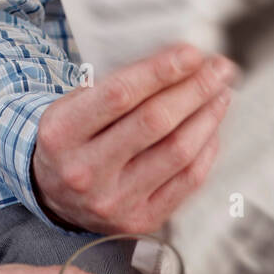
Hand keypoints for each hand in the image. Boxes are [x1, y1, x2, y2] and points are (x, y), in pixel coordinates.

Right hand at [31, 43, 238, 233]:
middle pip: (154, 122)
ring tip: (220, 93)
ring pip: (177, 152)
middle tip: (218, 69)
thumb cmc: (70, 139)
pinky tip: (211, 127)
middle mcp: (85, 170)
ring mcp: (114, 200)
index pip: (119, 95)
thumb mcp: (71, 105)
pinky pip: (186, 181)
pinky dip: (206, 149)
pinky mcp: (140, 220)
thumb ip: (115, 86)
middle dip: (195, 90)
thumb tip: (176, 62)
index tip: (191, 53)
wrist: (53, 195)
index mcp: (61, 133)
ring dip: (207, 117)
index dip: (161, 71)